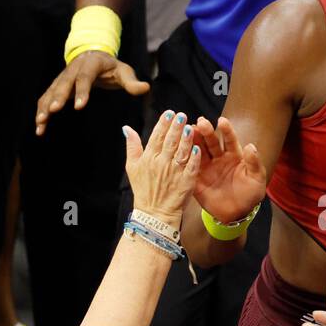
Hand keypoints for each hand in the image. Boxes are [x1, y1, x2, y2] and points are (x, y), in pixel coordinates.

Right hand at [35, 50, 149, 135]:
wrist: (94, 55)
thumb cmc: (112, 67)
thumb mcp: (124, 72)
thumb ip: (132, 82)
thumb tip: (146, 88)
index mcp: (90, 63)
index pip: (85, 77)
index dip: (82, 90)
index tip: (80, 106)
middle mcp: (73, 69)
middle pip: (63, 83)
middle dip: (57, 97)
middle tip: (53, 111)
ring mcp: (62, 78)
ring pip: (51, 91)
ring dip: (45, 106)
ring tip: (41, 123)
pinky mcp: (57, 87)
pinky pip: (46, 98)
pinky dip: (41, 111)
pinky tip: (39, 127)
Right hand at [125, 110, 201, 224]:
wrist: (154, 213)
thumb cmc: (143, 189)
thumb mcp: (132, 167)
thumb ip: (132, 146)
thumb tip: (127, 128)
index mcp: (149, 158)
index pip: (156, 137)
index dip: (163, 124)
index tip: (169, 113)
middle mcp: (161, 164)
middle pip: (170, 142)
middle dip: (176, 127)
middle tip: (182, 115)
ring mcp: (174, 173)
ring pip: (181, 152)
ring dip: (186, 139)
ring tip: (190, 127)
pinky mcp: (186, 182)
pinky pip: (191, 167)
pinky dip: (194, 158)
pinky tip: (198, 148)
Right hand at [191, 114, 266, 222]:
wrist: (237, 214)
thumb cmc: (250, 194)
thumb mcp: (257, 179)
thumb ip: (254, 163)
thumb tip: (251, 146)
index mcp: (234, 155)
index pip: (230, 139)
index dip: (226, 130)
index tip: (222, 121)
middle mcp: (219, 158)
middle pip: (211, 142)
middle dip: (206, 132)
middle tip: (200, 123)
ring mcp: (206, 167)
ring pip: (199, 151)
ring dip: (193, 142)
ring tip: (187, 132)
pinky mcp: (197, 179)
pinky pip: (190, 168)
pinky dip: (185, 160)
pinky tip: (180, 151)